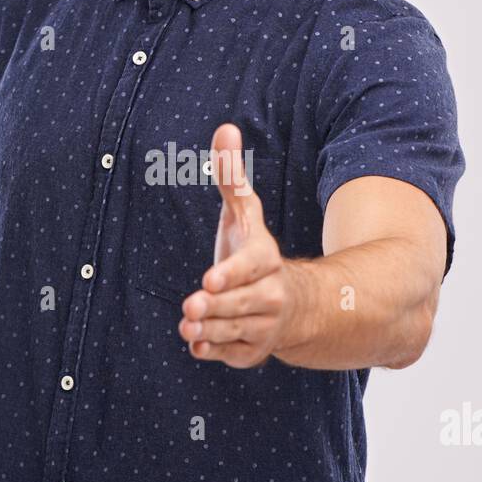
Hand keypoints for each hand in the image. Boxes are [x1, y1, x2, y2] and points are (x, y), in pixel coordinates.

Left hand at [178, 122, 298, 367]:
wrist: (293, 304)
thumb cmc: (255, 252)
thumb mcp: (244, 215)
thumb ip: (231, 177)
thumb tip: (225, 128)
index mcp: (265, 260)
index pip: (250, 267)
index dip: (231, 274)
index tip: (209, 279)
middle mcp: (269, 295)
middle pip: (239, 303)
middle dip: (215, 307)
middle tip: (190, 307)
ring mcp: (262, 325)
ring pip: (233, 330)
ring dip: (210, 330)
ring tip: (187, 326)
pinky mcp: (252, 350)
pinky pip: (231, 353)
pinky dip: (214, 351)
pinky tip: (196, 345)